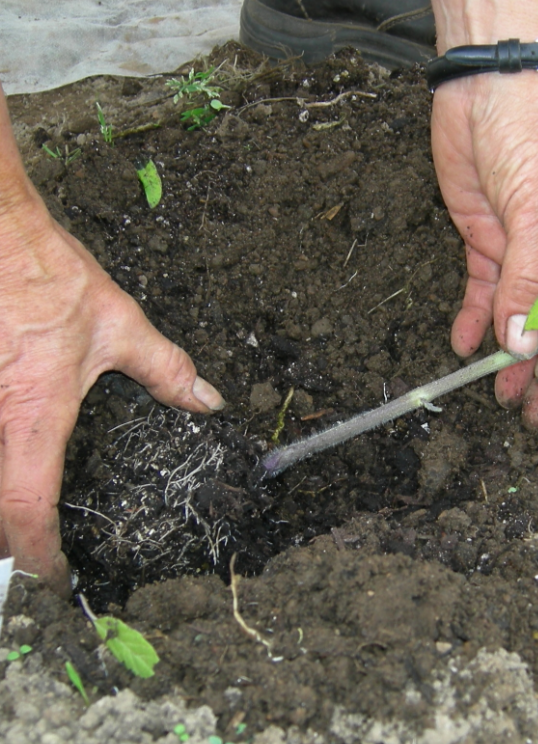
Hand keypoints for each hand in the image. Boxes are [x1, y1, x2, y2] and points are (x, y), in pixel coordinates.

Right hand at [0, 181, 224, 595]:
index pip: (27, 507)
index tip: (56, 575)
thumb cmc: (46, 275)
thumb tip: (205, 400)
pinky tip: (8, 460)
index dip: (40, 553)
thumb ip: (164, 370)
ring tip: (16, 517)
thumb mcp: (117, 326)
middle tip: (32, 549)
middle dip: (6, 540)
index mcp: (30, 414)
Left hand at [430, 71, 537, 424]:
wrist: (485, 87)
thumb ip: (531, 279)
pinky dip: (473, 321)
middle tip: (527, 410)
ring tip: (494, 393)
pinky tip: (461, 345)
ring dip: (508, 356)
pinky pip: (484, 295)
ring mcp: (526, 254)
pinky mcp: (489, 245)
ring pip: (521, 319)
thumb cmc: (535, 134)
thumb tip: (522, 344)